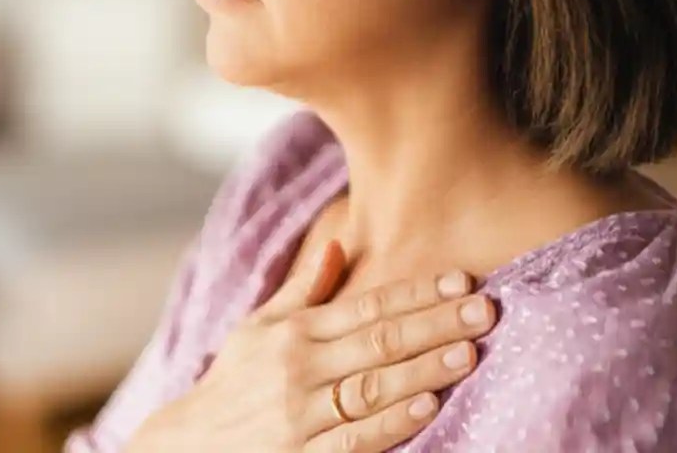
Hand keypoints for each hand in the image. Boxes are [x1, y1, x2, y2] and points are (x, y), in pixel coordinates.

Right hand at [128, 243, 496, 452]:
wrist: (189, 444)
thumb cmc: (233, 382)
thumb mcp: (258, 328)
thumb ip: (304, 290)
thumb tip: (338, 243)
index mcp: (294, 331)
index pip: (367, 305)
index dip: (417, 292)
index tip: (463, 279)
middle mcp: (299, 368)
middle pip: (378, 341)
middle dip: (436, 324)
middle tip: (486, 310)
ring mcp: (301, 414)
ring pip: (373, 388)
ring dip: (423, 370)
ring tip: (469, 353)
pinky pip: (354, 439)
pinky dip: (391, 424)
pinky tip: (427, 408)